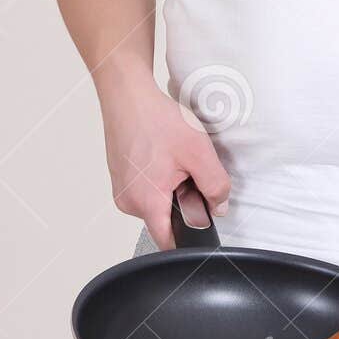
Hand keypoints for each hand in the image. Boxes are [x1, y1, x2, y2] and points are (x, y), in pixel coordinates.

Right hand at [96, 61, 230, 249]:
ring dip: (169, 187)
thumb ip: (215, 186)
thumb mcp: (199, 153)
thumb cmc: (156, 121)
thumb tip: (218, 207)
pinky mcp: (120, 177)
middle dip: (182, 201)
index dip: (189, 238)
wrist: (127, 96)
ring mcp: (121, 189)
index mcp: (147, 202)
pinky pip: (144, 188)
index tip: (200, 221)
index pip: (169, 242)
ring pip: (155, 202)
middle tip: (187, 171)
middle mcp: (128, 202)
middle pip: (164, 219)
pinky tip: (161, 153)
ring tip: (172, 157)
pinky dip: (157, 176)